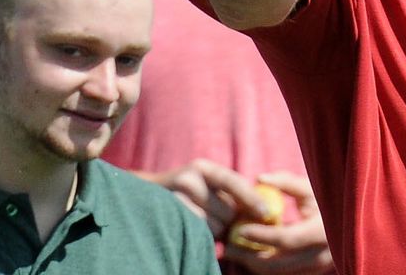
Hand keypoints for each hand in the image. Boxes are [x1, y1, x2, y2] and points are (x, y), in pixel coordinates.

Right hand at [144, 158, 261, 238]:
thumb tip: (261, 210)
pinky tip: (191, 229)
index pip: (233, 182)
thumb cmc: (182, 194)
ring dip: (213, 231)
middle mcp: (188, 180)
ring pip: (213, 226)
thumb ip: (228, 191)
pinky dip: (200, 236)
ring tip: (198, 222)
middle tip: (214, 218)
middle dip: (228, 220)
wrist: (139, 200)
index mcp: (202, 168)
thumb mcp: (204, 183)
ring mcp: (175, 200)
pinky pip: (197, 234)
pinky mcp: (168, 218)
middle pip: (227, 210)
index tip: (265, 212)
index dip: (251, 198)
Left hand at [224, 171, 335, 273]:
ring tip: (234, 250)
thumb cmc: (328, 197)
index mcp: (323, 231)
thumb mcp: (310, 187)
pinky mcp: (312, 273)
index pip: (287, 239)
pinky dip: (264, 266)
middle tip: (229, 245)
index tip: (241, 229)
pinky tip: (250, 254)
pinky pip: (283, 274)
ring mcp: (317, 268)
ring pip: (278, 273)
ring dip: (253, 263)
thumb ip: (286, 182)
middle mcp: (322, 255)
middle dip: (249, 256)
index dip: (262, 236)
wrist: (348, 219)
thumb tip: (260, 178)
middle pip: (278, 264)